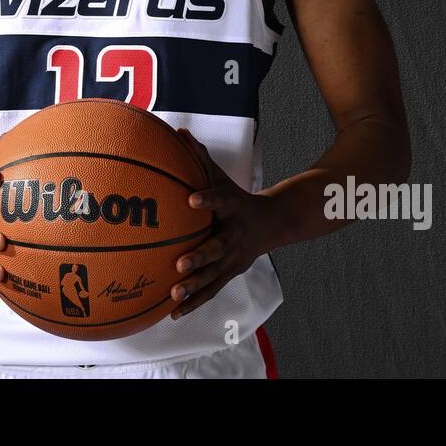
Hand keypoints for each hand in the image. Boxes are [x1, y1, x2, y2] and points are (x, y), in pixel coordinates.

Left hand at [169, 127, 278, 319]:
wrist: (273, 223)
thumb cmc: (236, 198)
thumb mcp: (222, 177)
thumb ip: (200, 158)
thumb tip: (178, 132)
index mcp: (233, 208)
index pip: (220, 200)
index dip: (207, 198)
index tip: (190, 199)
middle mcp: (235, 235)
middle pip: (217, 247)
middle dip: (199, 257)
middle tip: (179, 264)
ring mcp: (234, 258)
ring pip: (214, 275)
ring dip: (194, 286)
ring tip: (173, 295)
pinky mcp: (230, 273)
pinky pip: (211, 290)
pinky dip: (194, 302)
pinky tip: (173, 312)